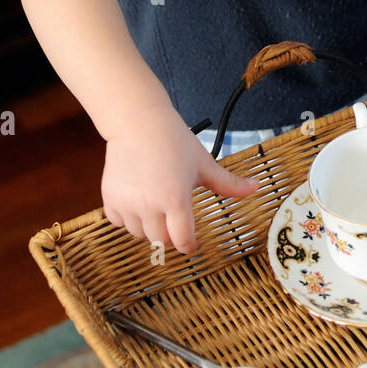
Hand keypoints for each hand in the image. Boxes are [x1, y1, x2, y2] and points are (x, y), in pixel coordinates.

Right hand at [101, 100, 258, 253]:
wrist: (138, 122)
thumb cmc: (174, 140)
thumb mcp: (204, 163)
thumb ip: (228, 183)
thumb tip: (256, 187)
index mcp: (176, 199)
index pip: (183, 241)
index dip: (190, 245)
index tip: (192, 243)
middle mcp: (149, 205)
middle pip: (162, 241)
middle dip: (171, 234)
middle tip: (175, 216)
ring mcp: (127, 203)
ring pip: (140, 234)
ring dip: (149, 226)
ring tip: (156, 203)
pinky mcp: (110, 199)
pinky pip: (119, 223)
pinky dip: (128, 218)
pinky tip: (137, 200)